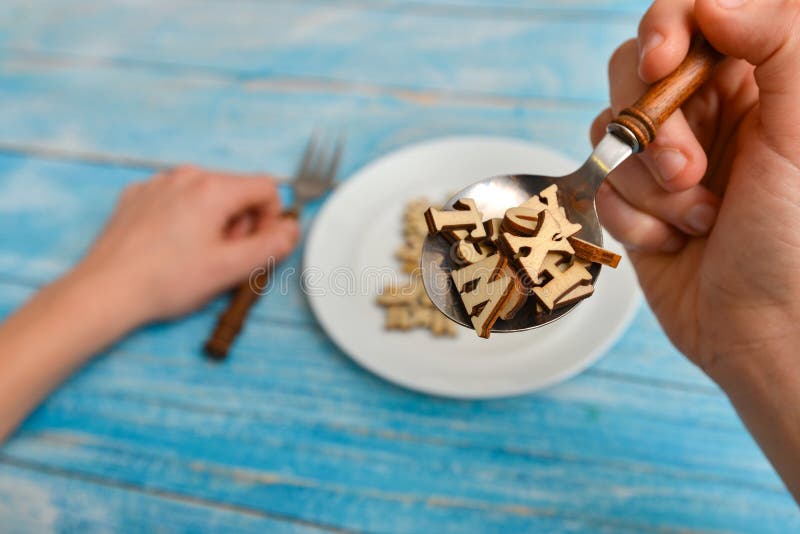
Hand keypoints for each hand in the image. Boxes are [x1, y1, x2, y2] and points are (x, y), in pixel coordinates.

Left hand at [75, 166, 299, 325]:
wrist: (105, 291)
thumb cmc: (167, 281)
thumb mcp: (231, 269)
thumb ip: (272, 246)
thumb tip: (292, 229)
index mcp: (213, 189)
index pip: (266, 188)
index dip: (271, 220)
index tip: (256, 247)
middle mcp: (185, 176)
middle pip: (236, 191)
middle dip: (240, 223)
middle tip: (224, 258)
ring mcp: (157, 184)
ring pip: (206, 195)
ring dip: (213, 222)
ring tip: (196, 257)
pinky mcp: (136, 196)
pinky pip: (176, 200)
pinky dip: (184, 219)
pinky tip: (170, 249)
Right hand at [592, 0, 799, 377]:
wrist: (767, 334)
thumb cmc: (799, 241)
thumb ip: (779, 41)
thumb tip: (713, 0)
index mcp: (758, 82)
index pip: (692, 18)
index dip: (665, 30)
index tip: (662, 64)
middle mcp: (708, 113)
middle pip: (634, 71)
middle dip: (653, 128)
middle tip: (691, 171)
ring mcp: (665, 158)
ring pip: (610, 132)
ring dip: (645, 184)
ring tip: (696, 220)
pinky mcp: (635, 202)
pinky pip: (600, 186)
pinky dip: (633, 219)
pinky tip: (675, 243)